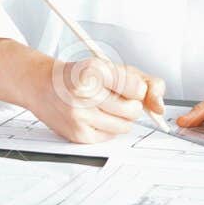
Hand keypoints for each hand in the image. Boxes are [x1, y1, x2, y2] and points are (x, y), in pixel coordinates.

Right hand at [25, 55, 165, 144]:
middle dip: (132, 105)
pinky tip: (96, 116)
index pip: (137, 88)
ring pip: (125, 126)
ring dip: (122, 118)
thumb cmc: (80, 75)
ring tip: (106, 106)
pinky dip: (109, 127)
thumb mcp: (111, 67)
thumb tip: (159, 107)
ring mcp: (79, 116)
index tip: (130, 85)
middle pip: (133, 110)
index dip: (137, 88)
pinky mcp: (78, 135)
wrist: (44, 86)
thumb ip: (143, 81)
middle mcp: (84, 94)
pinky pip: (110, 137)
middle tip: (118, 97)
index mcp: (94, 70)